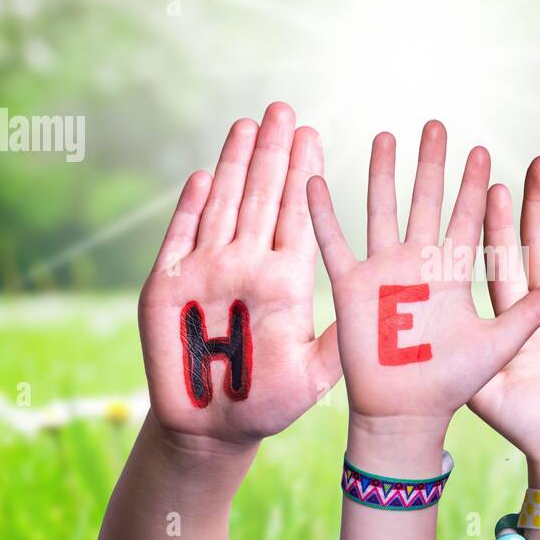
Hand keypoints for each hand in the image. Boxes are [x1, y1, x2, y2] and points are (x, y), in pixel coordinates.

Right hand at [138, 103, 340, 452]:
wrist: (212, 430)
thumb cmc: (269, 405)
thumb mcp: (314, 377)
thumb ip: (338, 342)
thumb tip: (374, 308)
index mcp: (286, 281)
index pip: (296, 216)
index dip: (303, 174)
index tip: (314, 133)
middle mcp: (247, 266)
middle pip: (261, 198)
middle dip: (272, 153)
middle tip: (284, 109)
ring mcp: (205, 273)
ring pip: (222, 207)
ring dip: (233, 166)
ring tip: (247, 124)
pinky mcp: (165, 289)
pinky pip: (179, 239)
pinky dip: (189, 208)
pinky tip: (201, 175)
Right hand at [305, 121, 539, 467]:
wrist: (406, 415)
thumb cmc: (453, 384)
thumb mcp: (500, 343)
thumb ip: (532, 312)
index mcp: (451, 274)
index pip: (465, 218)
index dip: (472, 186)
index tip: (481, 150)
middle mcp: (416, 265)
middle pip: (424, 202)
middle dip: (431, 164)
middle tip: (438, 125)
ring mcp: (381, 273)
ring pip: (381, 210)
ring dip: (382, 174)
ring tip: (386, 136)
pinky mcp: (349, 288)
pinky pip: (333, 243)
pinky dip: (322, 213)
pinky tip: (313, 179)